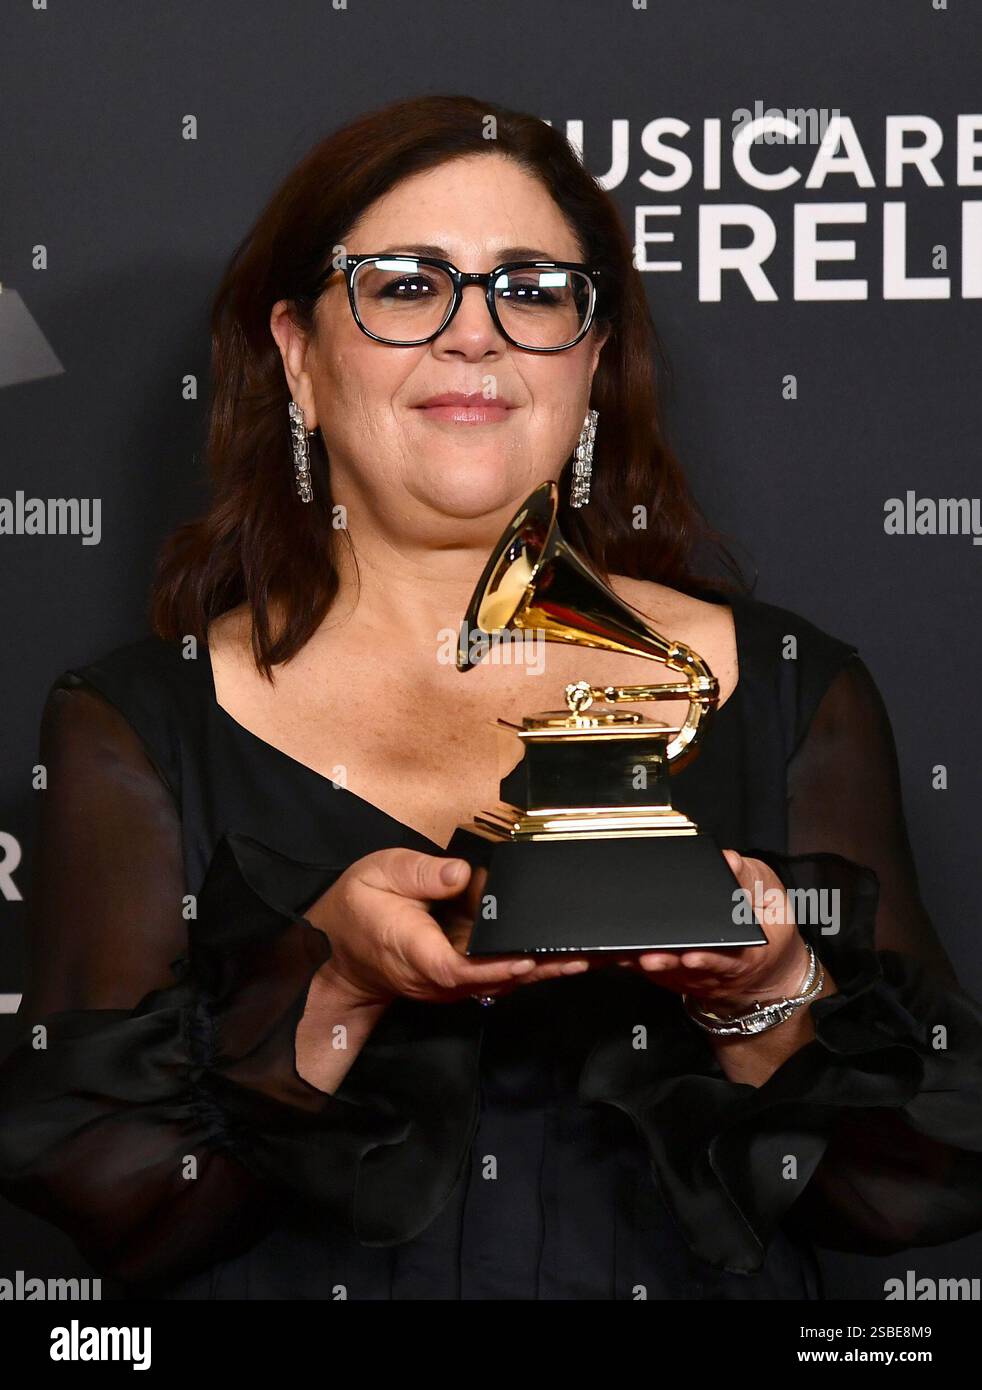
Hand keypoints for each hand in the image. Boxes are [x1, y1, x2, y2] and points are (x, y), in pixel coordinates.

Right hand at [302, 850, 593, 1008]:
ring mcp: (449, 984)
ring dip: (543, 972)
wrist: (339, 950)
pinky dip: (530, 968)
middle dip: (539, 970)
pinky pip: (497, 977)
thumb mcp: (379, 874)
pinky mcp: (459, 980)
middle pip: (493, 981)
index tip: (526, 958)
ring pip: (501, 983)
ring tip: (586, 957)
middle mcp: (436, 977)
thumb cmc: (358, 908)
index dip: (495, 967)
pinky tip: (560, 957)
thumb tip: (461, 873)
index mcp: (415, 950)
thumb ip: (421, 874)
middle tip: (582, 957)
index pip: (458, 968)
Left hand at [612, 850, 811, 1009]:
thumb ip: (747, 879)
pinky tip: (622, 955)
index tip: (691, 956)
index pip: (725, 961)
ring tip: (629, 954)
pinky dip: (639, 965)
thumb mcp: (769, 897)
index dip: (707, 960)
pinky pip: (657, 975)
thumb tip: (727, 859)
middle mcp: (718, 974)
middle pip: (689, 972)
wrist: (768, 970)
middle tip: (648, 957)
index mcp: (745, 956)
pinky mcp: (679, 980)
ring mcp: (697, 980)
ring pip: (669, 976)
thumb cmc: (768, 928)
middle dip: (667, 964)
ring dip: (647, 966)